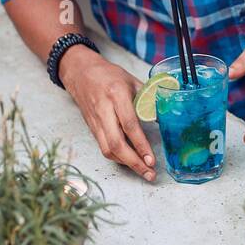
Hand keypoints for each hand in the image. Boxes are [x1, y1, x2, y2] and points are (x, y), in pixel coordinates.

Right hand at [59, 46, 154, 180]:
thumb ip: (148, 99)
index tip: (151, 159)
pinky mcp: (91, 128)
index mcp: (116, 94)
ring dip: (126, 164)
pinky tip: (130, 160)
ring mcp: (95, 121)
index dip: (141, 144)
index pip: (129, 124)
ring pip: (108, 149)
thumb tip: (164, 117)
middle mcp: (104, 110)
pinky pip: (103, 147)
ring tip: (143, 171)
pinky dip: (118, 157)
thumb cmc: (109, 75)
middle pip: (116, 143)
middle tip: (149, 172)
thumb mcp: (132, 81)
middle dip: (134, 162)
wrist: (80, 72)